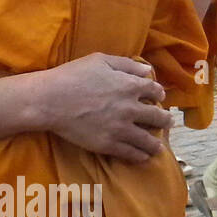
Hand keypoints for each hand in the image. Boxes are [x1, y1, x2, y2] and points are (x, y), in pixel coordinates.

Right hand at [41, 53, 171, 163]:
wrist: (51, 100)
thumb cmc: (72, 75)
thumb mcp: (100, 60)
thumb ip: (126, 64)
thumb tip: (146, 70)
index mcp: (130, 85)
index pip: (155, 91)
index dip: (159, 95)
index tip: (158, 98)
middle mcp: (131, 108)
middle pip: (158, 118)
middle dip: (164, 121)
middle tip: (165, 123)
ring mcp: (121, 128)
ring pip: (148, 140)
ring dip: (155, 144)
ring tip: (157, 147)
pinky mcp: (109, 144)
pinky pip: (132, 154)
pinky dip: (140, 156)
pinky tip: (142, 156)